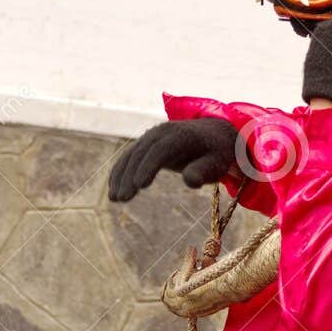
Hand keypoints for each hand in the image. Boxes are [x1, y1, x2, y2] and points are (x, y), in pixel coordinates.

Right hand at [108, 118, 238, 202]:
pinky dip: (120, 171)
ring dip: (120, 175)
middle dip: (130, 175)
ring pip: (131, 154)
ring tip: (114, 199)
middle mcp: (163, 131)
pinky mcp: (147, 144)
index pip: (160, 149)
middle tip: (122, 199)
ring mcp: (152, 135)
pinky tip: (113, 190)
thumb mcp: (217, 163)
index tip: (139, 186)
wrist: (214, 134)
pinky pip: (129, 157)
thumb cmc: (218, 152)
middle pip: (142, 152)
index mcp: (181, 134)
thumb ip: (204, 171)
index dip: (148, 166)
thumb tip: (190, 181)